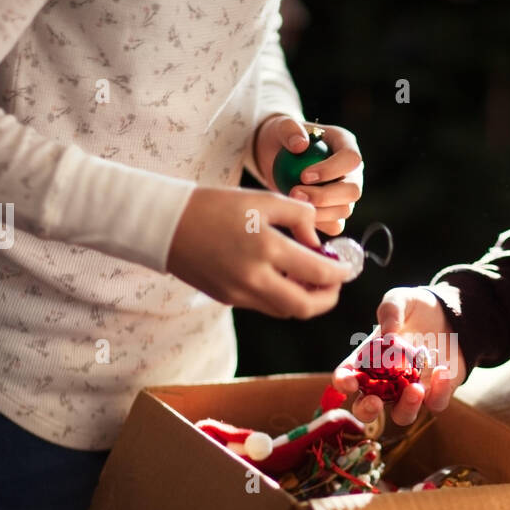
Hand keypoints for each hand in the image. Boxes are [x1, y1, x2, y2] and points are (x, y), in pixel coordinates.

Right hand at [167, 185, 350, 318]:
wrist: (165, 225)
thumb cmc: (214, 205)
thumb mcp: (262, 199)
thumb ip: (299, 217)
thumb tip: (317, 242)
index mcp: (266, 247)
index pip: (319, 272)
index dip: (339, 272)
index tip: (345, 266)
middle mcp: (255, 277)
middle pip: (305, 307)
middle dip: (327, 298)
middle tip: (332, 283)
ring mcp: (239, 293)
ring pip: (285, 310)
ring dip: (304, 300)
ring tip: (308, 278)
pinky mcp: (228, 299)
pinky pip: (265, 305)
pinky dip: (281, 296)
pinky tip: (282, 277)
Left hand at [254, 114, 363, 235]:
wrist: (277, 159)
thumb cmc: (282, 139)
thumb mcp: (280, 126)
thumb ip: (289, 129)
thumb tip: (300, 145)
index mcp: (345, 145)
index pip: (351, 160)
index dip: (331, 170)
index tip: (303, 176)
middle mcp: (351, 172)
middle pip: (352, 190)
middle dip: (325, 196)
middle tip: (295, 193)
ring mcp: (345, 194)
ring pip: (344, 211)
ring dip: (318, 212)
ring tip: (292, 202)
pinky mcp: (335, 212)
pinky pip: (334, 226)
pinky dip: (316, 224)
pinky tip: (297, 215)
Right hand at [332, 286, 467, 425]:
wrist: (451, 315)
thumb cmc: (417, 309)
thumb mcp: (401, 300)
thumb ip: (391, 309)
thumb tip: (388, 330)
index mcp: (367, 360)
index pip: (347, 376)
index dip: (343, 383)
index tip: (349, 382)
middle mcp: (385, 382)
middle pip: (367, 408)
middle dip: (367, 410)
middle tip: (374, 403)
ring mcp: (409, 391)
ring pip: (402, 415)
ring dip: (406, 408)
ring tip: (415, 390)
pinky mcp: (435, 393)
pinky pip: (435, 403)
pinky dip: (439, 393)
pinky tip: (442, 371)